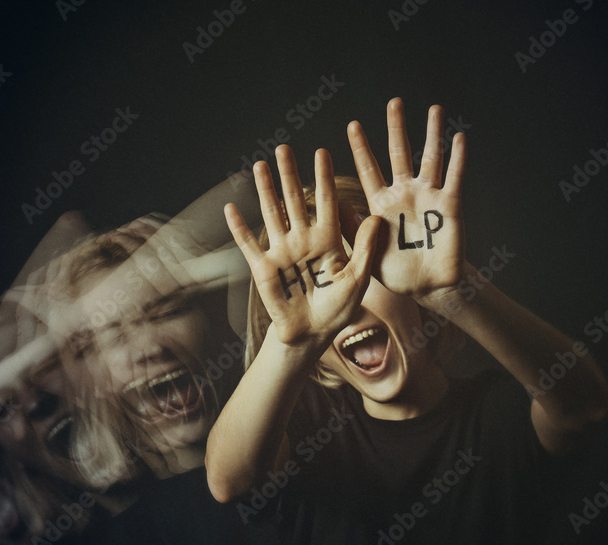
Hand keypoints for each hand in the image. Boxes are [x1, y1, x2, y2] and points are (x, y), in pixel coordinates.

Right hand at [225, 146, 379, 348]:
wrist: (312, 333)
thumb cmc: (338, 309)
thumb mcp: (358, 278)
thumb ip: (365, 248)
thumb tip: (376, 217)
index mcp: (328, 240)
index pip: (326, 202)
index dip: (323, 178)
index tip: (322, 152)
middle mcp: (303, 240)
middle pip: (295, 200)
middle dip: (289, 174)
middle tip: (284, 148)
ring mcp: (282, 251)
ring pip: (272, 213)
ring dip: (265, 190)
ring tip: (260, 165)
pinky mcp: (263, 267)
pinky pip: (249, 244)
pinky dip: (239, 228)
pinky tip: (231, 208)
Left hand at [348, 98, 466, 304]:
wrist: (428, 288)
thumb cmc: (396, 274)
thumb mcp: (366, 256)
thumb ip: (354, 232)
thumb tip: (338, 207)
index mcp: (381, 204)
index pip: (369, 169)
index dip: (361, 148)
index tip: (352, 125)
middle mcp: (404, 194)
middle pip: (400, 154)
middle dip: (396, 128)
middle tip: (394, 102)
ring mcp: (428, 198)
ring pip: (430, 159)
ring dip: (432, 134)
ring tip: (434, 109)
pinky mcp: (449, 207)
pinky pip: (454, 179)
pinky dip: (458, 159)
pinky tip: (459, 138)